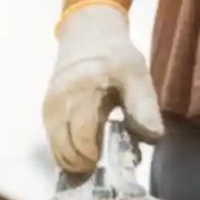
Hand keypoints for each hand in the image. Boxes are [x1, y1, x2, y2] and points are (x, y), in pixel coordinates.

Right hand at [42, 3, 163, 173]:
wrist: (87, 34)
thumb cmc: (115, 57)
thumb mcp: (136, 75)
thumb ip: (143, 107)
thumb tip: (152, 137)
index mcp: (82, 92)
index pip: (82, 138)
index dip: (94, 157)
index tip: (110, 160)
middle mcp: (60, 102)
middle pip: (65, 150)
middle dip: (84, 165)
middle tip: (105, 163)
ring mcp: (50, 108)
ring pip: (56, 150)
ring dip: (75, 161)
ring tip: (97, 157)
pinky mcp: (47, 111)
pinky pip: (54, 142)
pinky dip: (68, 152)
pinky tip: (86, 149)